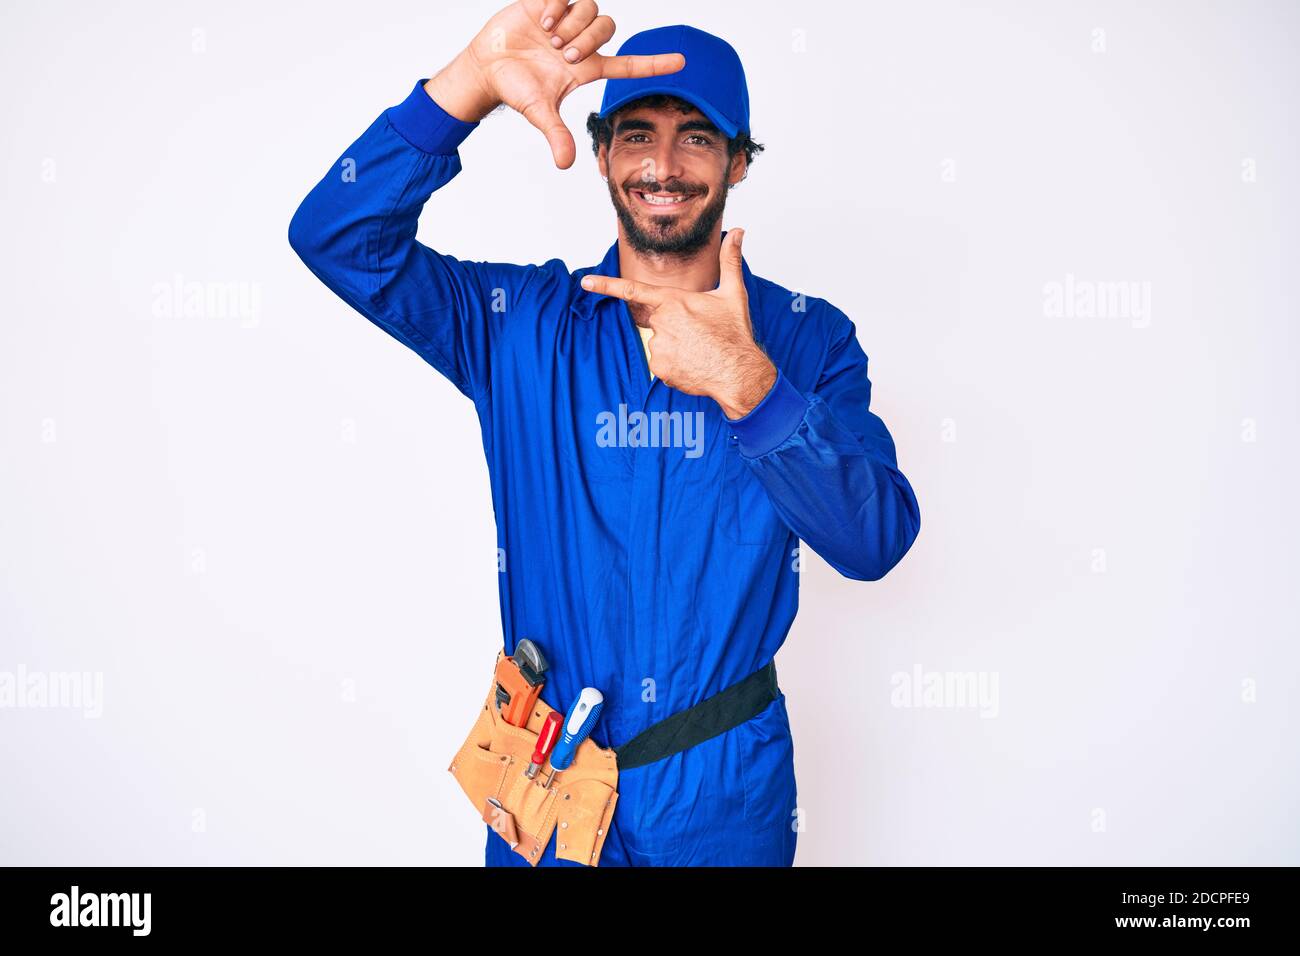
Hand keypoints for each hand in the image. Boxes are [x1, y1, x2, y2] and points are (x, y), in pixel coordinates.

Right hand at [427, 0, 684, 168]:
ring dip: (571, 23)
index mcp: (587, 68)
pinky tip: (540, 20)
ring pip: (592, 8)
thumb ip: (556, 134)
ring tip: (548, 37)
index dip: (655, 63)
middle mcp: (582, 42)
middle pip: (609, 27)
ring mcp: (567, 20)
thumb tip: (566, 165)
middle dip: (588, 39)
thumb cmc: (515, 90)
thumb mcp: (538, 113)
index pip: (629, 65)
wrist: (486, 66)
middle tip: (562, 52)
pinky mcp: (549, 1)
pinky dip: (556, 5)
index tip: (682, 62)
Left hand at [580, 229, 777, 417]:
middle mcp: (661, 323)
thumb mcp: (733, 293)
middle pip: (658, 321)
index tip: (585, 282)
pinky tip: (694, 365)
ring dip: (677, 347)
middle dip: (676, 327)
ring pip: (661, 343)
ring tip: (700, 351)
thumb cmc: (734, 334)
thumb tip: (739, 232)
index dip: (606, 285)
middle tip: (700, 334)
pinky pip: (662, 364)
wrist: (739, 373)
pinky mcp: (660, 369)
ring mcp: (658, 347)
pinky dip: (676, 366)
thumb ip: (730, 260)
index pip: (632, 290)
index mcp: (673, 301)